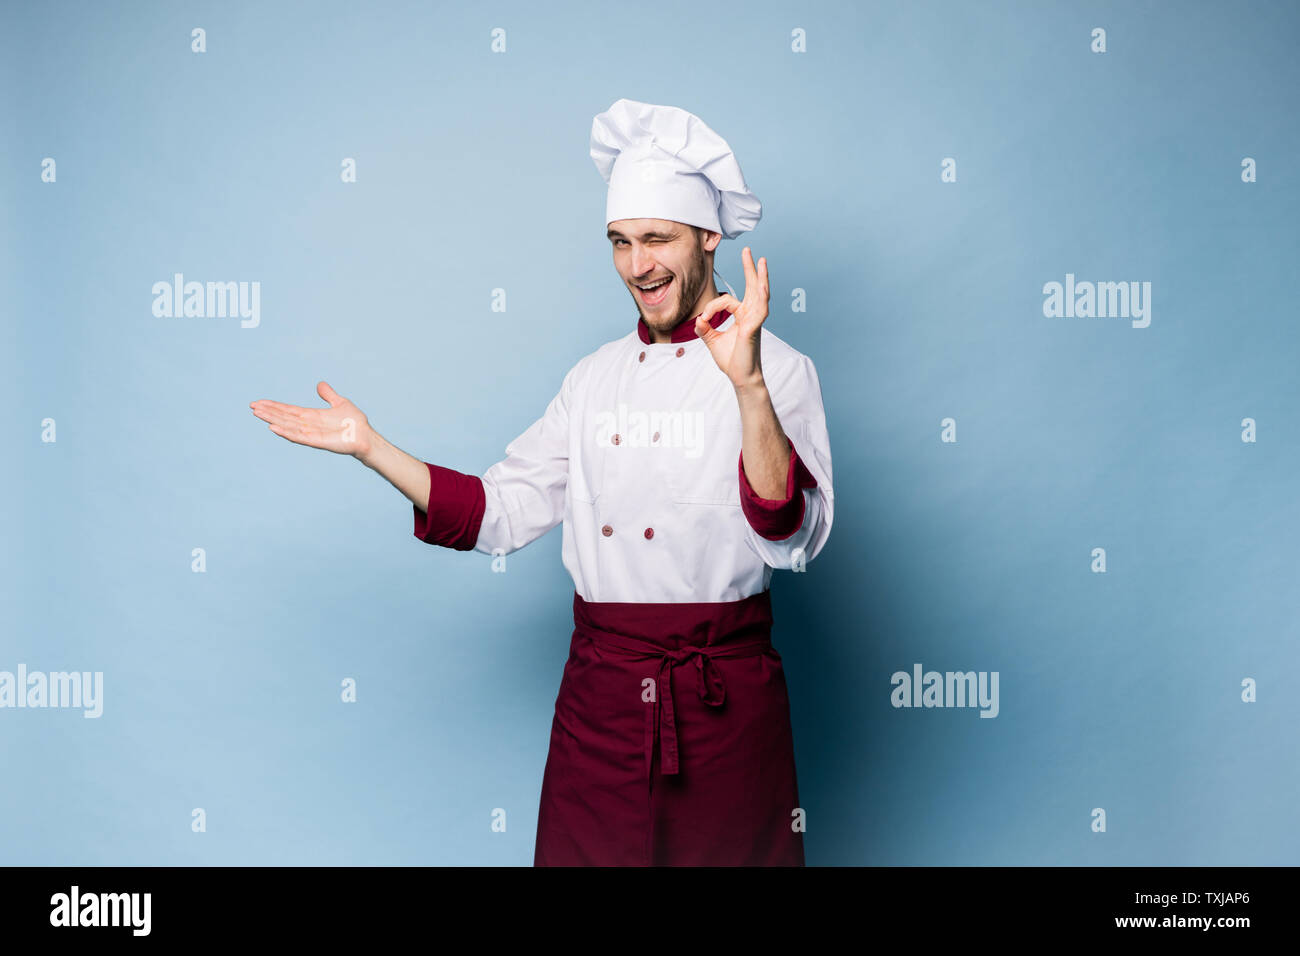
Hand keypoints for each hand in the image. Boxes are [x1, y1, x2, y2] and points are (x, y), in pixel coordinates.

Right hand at [249, 381, 373, 460]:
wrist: (366, 436)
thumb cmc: (355, 423)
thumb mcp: (340, 403)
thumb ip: (329, 395)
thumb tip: (320, 384)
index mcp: (312, 416)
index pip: (288, 410)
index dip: (274, 406)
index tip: (259, 402)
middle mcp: (308, 425)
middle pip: (284, 417)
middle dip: (268, 411)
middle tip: (252, 406)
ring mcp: (311, 434)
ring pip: (287, 425)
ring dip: (272, 419)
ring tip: (257, 413)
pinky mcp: (317, 442)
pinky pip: (298, 436)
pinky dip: (285, 432)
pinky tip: (273, 428)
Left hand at [693, 246, 769, 390]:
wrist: (740, 378)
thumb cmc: (732, 361)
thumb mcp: (712, 341)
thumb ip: (704, 328)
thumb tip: (698, 319)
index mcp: (742, 316)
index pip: (727, 300)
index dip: (712, 307)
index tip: (704, 319)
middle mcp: (751, 316)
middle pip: (753, 287)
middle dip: (750, 269)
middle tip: (748, 251)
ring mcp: (755, 321)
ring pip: (760, 294)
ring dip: (761, 277)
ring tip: (761, 261)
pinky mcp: (754, 328)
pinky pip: (760, 310)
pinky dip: (761, 297)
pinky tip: (762, 285)